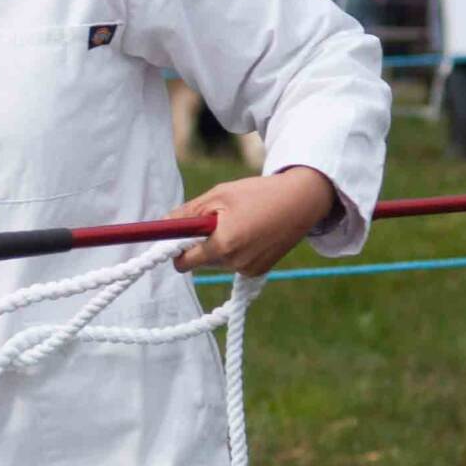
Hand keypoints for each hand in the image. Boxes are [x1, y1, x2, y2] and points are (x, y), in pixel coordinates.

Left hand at [165, 168, 337, 274]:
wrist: (302, 201)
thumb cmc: (258, 193)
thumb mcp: (218, 196)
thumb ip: (188, 213)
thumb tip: (163, 225)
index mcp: (223, 244)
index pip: (183, 263)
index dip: (176, 250)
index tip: (176, 238)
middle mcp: (235, 263)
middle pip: (199, 262)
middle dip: (199, 245)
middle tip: (215, 221)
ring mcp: (248, 270)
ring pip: (216, 263)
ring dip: (218, 247)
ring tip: (239, 223)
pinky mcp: (258, 272)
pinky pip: (233, 264)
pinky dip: (234, 251)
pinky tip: (250, 234)